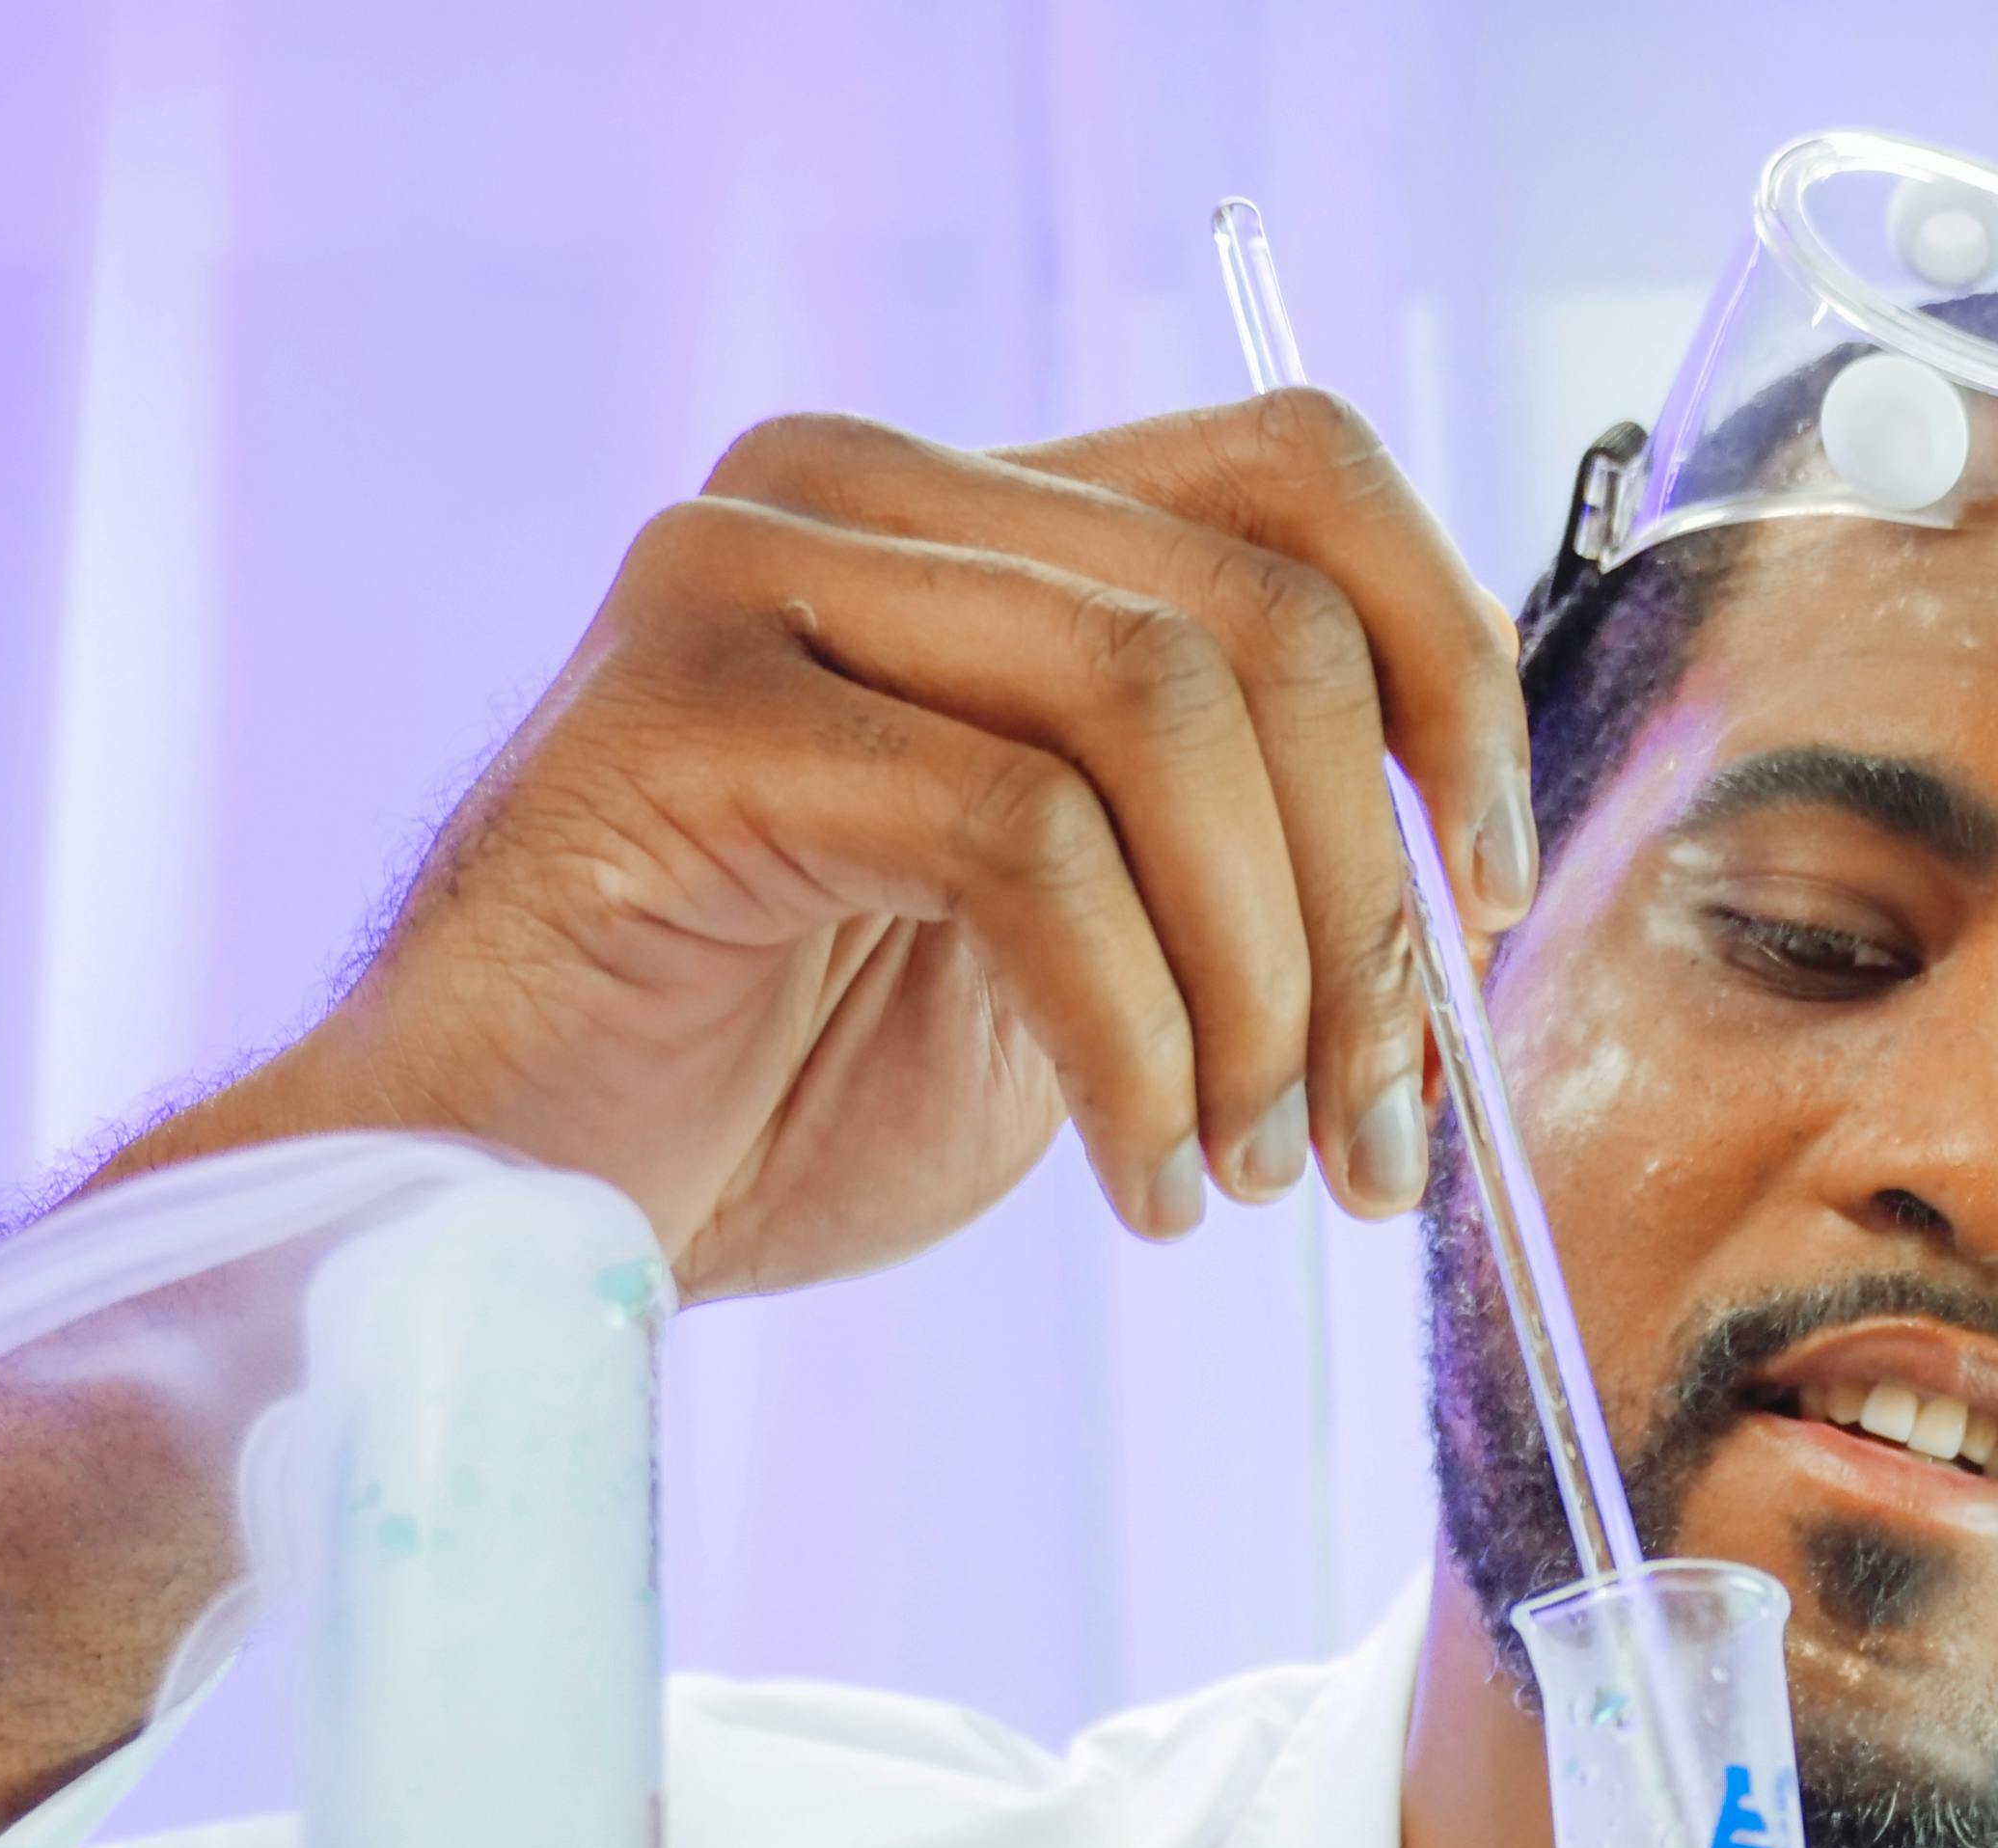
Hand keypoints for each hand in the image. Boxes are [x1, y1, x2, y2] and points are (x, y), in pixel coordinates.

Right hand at [120, 392, 1532, 1292]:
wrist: (501, 1220)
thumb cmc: (770, 1092)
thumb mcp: (1073, 952)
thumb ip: (1227, 848)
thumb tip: (1469, 878)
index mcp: (965, 519)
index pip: (1297, 477)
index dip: (1452, 673)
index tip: (1496, 897)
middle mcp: (852, 491)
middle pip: (1262, 609)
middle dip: (1373, 903)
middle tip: (1377, 1133)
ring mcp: (748, 577)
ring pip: (1163, 708)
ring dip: (1266, 985)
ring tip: (1242, 1172)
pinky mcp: (681, 715)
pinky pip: (1023, 843)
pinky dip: (1136, 1044)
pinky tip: (1139, 1187)